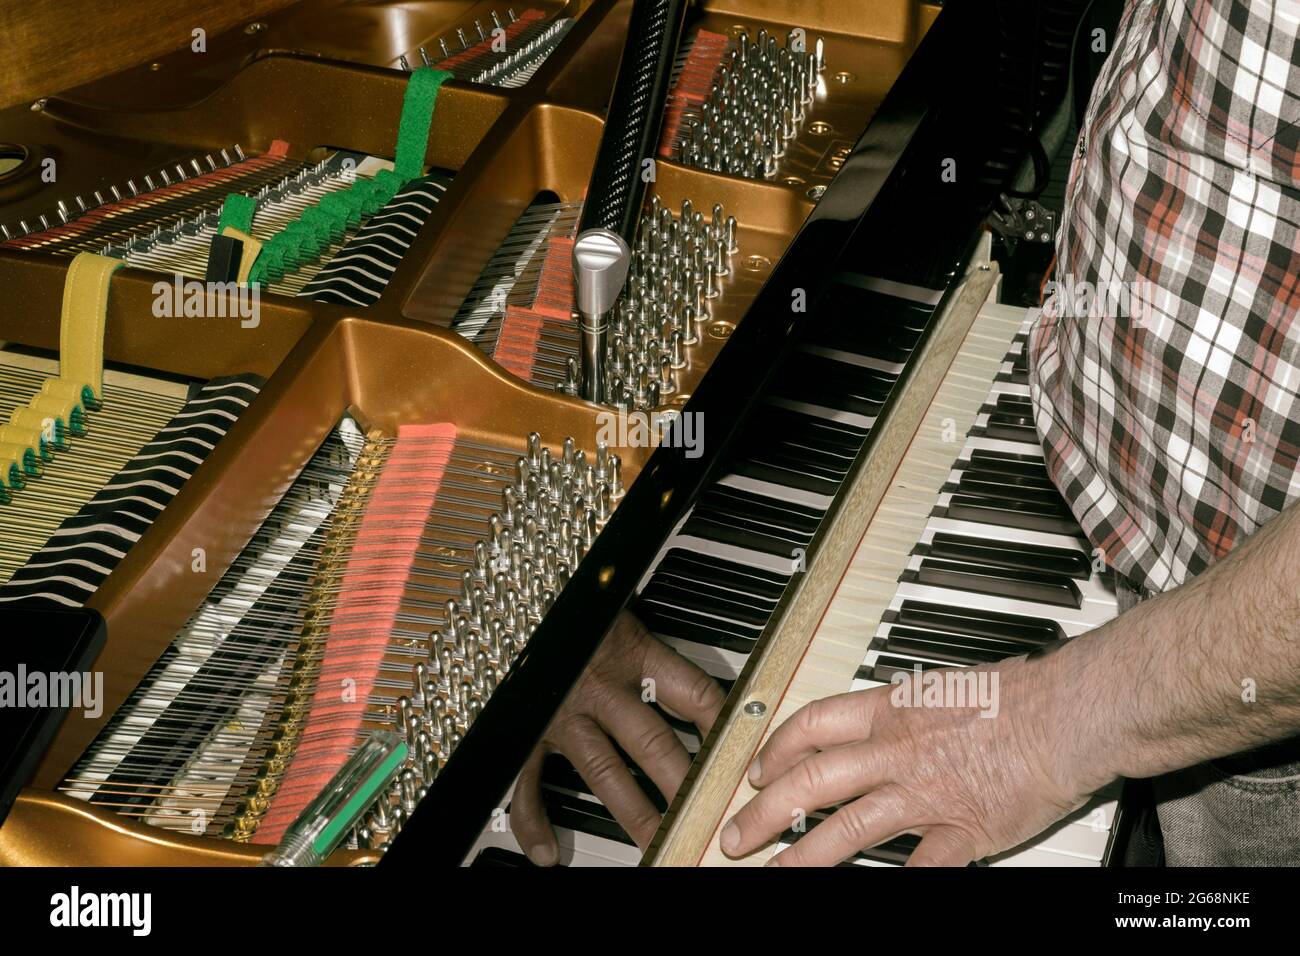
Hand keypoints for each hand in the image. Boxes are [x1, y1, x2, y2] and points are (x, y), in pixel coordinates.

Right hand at [511, 611, 725, 864]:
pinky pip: (528, 782)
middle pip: (654, 743)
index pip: (692, 693)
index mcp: (630, 652)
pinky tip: (549, 853)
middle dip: (684, 785)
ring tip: (658, 844)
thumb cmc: (565, 598)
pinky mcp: (523, 731)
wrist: (508, 592)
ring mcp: (560, 714)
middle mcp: (598, 687)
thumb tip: (682, 654)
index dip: (723, 726)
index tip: (743, 753)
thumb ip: (645, 636)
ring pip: (604, 772)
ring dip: (634, 813)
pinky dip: (534, 821)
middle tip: (710, 818)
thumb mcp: (616, 608)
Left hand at [721, 654, 1108, 865]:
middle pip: (813, 779)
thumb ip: (910, 709)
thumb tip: (890, 713)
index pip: (813, 726)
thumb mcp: (946, 687)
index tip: (759, 769)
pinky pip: (918, 867)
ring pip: (847, 827)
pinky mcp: (961, 831)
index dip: (776, 749)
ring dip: (804, 855)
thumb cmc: (1020, 694)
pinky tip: (870, 895)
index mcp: (892, 711)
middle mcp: (897, 752)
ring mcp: (925, 794)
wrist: (1068, 712)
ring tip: (774, 873)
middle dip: (767, 811)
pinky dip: (894, 884)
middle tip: (739, 832)